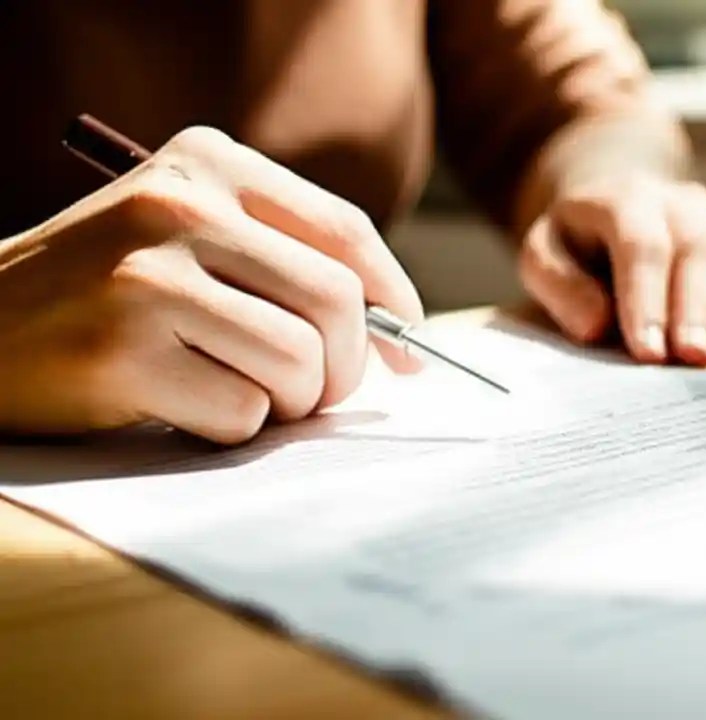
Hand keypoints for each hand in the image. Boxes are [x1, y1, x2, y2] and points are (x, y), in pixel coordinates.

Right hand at [0, 126, 423, 444]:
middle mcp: (178, 206)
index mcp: (208, 162)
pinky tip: (182, 404)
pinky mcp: (121, 356)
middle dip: (347, 365)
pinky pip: (242, 413)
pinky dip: (231, 426)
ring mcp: (147, 280)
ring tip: (240, 391)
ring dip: (288, 401)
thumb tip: (400, 329)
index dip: (394, 296)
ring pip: (299, 362)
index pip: (346, 230)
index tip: (407, 344)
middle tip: (319, 390)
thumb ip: (285, 257)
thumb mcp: (190, 230)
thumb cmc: (110, 289)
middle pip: (337, 301)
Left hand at [518, 175, 705, 364]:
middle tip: (694, 359)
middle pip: (700, 251)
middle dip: (698, 309)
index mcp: (627, 201)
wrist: (625, 205)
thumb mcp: (545, 255)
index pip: (642, 247)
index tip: (647, 352)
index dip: (647, 301)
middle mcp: (686, 204)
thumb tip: (597, 323)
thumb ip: (557, 284)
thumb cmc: (584, 245)